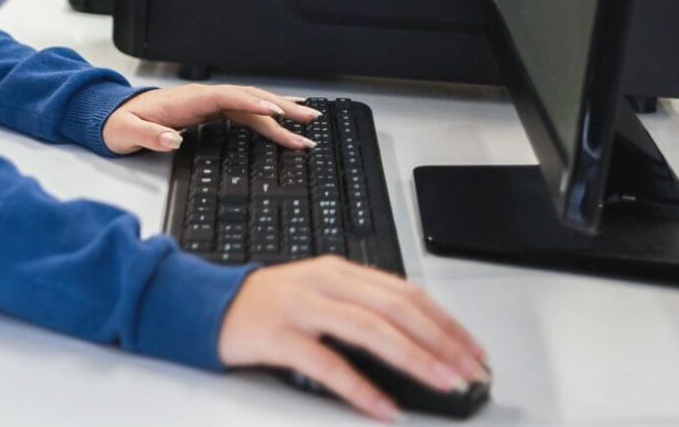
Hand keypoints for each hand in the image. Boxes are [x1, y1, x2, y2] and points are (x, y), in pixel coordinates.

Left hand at [101, 83, 316, 154]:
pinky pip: (243, 112)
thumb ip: (148, 136)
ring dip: (279, 113)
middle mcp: (202, 98)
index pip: (228, 97)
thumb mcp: (127, 133)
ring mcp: (207, 104)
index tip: (277, 112)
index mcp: (187, 100)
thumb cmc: (119, 125)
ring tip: (308, 123)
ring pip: (250, 105)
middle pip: (247, 98)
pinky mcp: (209, 112)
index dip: (253, 103)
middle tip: (309, 119)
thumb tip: (172, 140)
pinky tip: (283, 119)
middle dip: (280, 107)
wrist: (110, 117)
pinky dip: (265, 116)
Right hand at [218, 256, 488, 420]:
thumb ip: (361, 310)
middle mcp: (322, 283)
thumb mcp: (319, 296)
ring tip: (441, 384)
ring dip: (414, 359)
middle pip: (395, 309)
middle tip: (468, 372)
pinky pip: (326, 364)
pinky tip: (383, 407)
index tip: (472, 350)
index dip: (445, 322)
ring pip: (369, 329)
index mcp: (338, 271)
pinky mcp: (277, 336)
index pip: (405, 292)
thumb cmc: (268, 307)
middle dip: (440, 342)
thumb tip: (420, 346)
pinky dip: (360, 388)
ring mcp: (298, 307)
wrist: (205, 306)